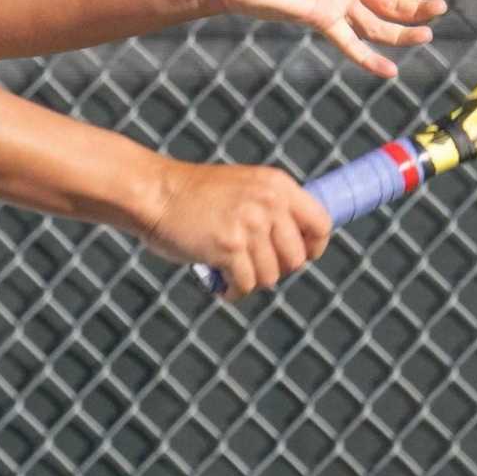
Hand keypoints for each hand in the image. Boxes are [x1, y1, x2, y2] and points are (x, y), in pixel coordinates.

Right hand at [138, 159, 330, 298]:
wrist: (154, 192)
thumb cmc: (194, 195)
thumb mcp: (244, 188)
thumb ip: (271, 208)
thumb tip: (297, 249)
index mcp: (277, 184)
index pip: (321, 223)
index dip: (313, 248)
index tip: (298, 257)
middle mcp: (269, 202)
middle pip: (296, 258)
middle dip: (276, 269)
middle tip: (252, 267)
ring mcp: (250, 224)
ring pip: (271, 276)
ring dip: (250, 280)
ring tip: (230, 271)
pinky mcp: (230, 246)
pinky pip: (245, 285)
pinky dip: (233, 291)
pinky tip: (220, 283)